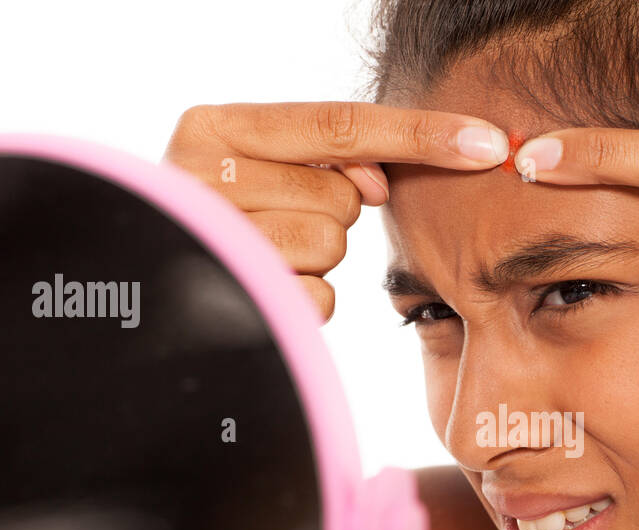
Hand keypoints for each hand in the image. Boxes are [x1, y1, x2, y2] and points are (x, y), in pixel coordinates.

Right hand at [164, 101, 509, 319]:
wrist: (148, 285)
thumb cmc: (222, 219)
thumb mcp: (261, 168)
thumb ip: (325, 157)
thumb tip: (376, 182)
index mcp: (214, 127)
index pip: (342, 123)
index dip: (422, 133)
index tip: (490, 142)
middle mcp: (203, 173)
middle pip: (341, 195)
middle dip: (332, 214)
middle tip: (284, 222)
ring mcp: (216, 239)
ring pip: (332, 245)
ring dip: (317, 258)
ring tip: (268, 256)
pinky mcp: (237, 296)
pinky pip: (319, 295)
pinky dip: (307, 297)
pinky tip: (267, 288)